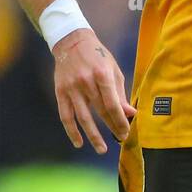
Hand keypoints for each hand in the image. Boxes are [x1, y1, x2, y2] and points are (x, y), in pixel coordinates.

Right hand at [53, 29, 135, 154]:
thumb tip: (131, 114)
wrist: (71, 42)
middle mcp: (86, 82)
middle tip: (120, 139)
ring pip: (82, 118)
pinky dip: (71, 131)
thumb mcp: (113, 69)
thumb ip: (120, 93)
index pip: (113, 104)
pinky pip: (65, 116)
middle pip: (100, 112)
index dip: (120, 120)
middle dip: (112, 128)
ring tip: (101, 149)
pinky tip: (78, 143)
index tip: (126, 132)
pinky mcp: (60, 92)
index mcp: (102, 75)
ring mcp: (71, 88)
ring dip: (92, 136)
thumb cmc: (97, 56)